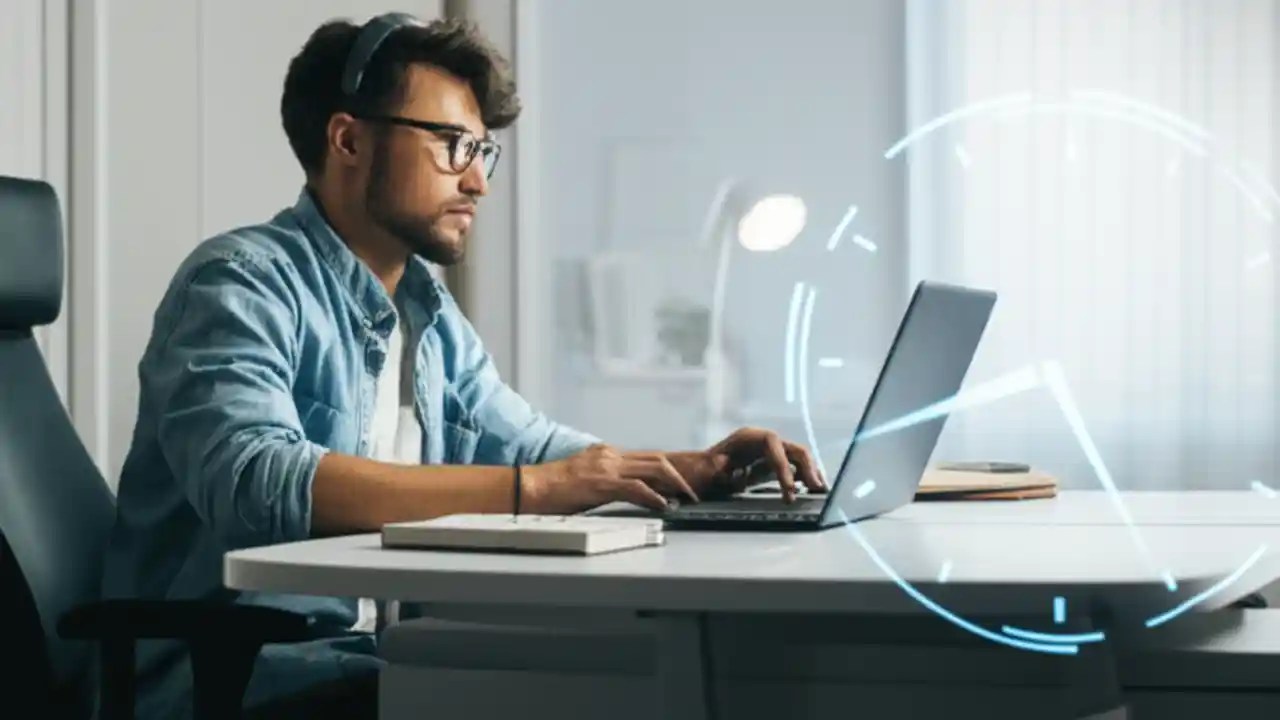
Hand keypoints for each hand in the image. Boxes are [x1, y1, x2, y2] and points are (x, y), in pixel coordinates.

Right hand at [522, 444, 699, 513]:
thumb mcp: (585, 480)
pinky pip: (637, 488)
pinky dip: (655, 497)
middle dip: (681, 475)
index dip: (670, 470)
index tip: (684, 485)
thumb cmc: (552, 489)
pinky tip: (665, 507)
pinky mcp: (602, 483)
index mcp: (607, 455)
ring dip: (676, 485)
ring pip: (654, 469)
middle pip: (658, 459)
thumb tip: (626, 493)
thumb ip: (606, 482)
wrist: (529, 487)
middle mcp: (611, 456)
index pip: (647, 458)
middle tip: (694, 492)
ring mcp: (607, 467)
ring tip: (688, 500)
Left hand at [699, 427, 825, 502]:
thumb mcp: (707, 469)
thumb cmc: (704, 470)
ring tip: (821, 491)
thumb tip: (727, 469)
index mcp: (749, 437)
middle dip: (807, 468)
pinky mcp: (774, 465)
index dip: (783, 464)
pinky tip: (813, 490)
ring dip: (811, 473)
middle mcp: (764, 441)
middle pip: (792, 449)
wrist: (702, 472)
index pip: (773, 443)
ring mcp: (771, 452)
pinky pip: (795, 468)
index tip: (789, 489)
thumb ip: (715, 468)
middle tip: (816, 489)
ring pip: (798, 459)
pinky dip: (805, 478)